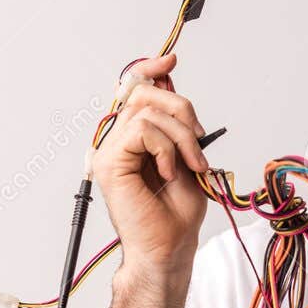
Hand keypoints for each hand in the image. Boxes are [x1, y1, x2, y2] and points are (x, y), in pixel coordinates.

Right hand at [91, 53, 209, 277]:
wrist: (169, 247)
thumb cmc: (176, 213)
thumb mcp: (186, 156)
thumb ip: (175, 122)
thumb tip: (169, 80)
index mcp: (133, 139)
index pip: (133, 90)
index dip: (150, 68)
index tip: (171, 60)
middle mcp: (117, 142)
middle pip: (143, 92)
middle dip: (181, 109)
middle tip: (198, 143)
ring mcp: (110, 151)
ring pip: (146, 111)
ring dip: (181, 136)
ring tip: (190, 165)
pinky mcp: (109, 163)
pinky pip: (142, 130)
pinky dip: (166, 148)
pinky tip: (169, 171)